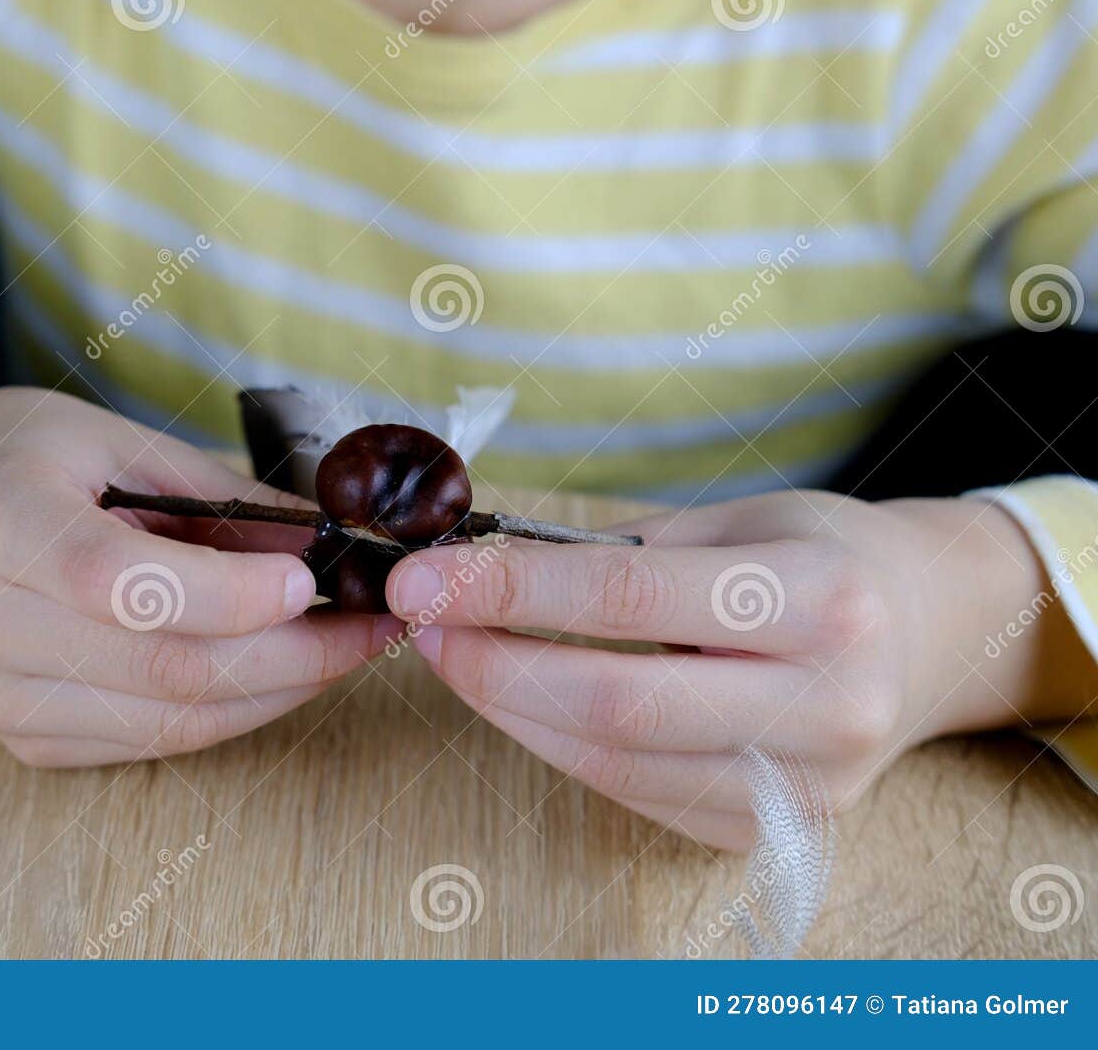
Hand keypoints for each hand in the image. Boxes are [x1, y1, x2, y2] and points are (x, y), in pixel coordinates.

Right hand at [0, 387, 399, 767]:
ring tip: (343, 650)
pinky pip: (149, 742)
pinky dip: (228, 712)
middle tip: (372, 627)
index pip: (123, 583)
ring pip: (172, 721)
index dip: (233, 592)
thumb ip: (220, 495)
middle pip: (166, 668)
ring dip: (277, 692)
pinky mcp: (18, 737)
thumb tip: (332, 543)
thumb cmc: (17, 455)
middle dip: (295, 656)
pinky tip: (273, 673)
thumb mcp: (114, 439)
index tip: (318, 576)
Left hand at [385, 490, 1097, 849]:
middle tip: (424, 624)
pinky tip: (522, 702)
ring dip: (512, 712)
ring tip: (458, 655)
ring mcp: (807, 785)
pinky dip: (562, 747)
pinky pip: (639, 795)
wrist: (927, 635)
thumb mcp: (736, 521)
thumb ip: (618, 554)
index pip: (631, 600)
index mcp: (823, 598)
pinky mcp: (775, 831)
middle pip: (617, 704)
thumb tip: (480, 569)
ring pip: (615, 763)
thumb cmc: (818, 558)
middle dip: (495, 665)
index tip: (425, 577)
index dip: (512, 592)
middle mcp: (829, 703)